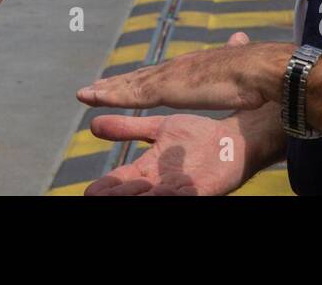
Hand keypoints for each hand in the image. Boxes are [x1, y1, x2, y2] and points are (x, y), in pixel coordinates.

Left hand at [77, 34, 291, 110]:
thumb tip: (240, 36)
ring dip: (106, 90)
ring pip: (129, 85)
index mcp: (192, 67)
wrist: (258, 70)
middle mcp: (175, 68)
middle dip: (115, 83)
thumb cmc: (256, 73)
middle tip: (92, 88)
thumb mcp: (239, 66)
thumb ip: (235, 56)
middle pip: (139, 77)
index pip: (160, 74)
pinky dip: (110, 95)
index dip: (140, 79)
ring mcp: (168, 77)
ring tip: (84, 94)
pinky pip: (131, 94)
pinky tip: (93, 98)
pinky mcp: (165, 88)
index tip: (123, 81)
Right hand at [84, 113, 249, 195]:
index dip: (107, 187)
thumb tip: (93, 123)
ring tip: (130, 196)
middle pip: (135, 193)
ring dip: (141, 198)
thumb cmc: (196, 137)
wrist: (231, 138)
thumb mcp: (157, 129)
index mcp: (149, 168)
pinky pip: (185, 197)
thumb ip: (128, 128)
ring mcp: (181, 188)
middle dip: (119, 197)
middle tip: (99, 198)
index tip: (90, 191)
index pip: (122, 179)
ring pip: (156, 198)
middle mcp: (161, 183)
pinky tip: (161, 194)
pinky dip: (172, 197)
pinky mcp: (201, 190)